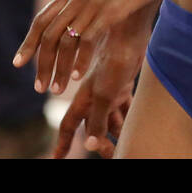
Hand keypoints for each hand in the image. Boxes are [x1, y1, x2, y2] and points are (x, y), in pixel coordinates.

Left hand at [14, 0, 181, 97]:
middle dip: (41, 64)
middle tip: (39, 88)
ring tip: (57, 90)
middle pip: (49, 34)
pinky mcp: (109, 10)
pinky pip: (87, 39)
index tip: (18, 63)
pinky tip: (79, 77)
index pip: (42, 19)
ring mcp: (93, 2)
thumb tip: (81, 19)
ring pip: (65, 41)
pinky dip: (80, 60)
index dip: (28, 42)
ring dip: (59, 68)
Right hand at [52, 17, 151, 158]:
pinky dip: (126, 120)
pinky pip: (123, 110)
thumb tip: (88, 144)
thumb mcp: (105, 94)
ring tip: (123, 148)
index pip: (68, 126)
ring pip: (109, 119)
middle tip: (111, 156)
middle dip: (98, 144)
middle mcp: (93, 96)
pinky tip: (135, 128)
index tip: (56, 159)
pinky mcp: (124, 85)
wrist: (131, 34)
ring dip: (114, 134)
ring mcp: (109, 91)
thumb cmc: (114, 61)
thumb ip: (97, 119)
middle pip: (92, 127)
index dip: (62, 143)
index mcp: (83, 98)